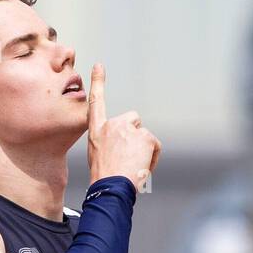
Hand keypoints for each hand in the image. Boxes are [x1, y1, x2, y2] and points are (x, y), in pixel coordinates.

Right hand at [85, 62, 161, 190]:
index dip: (98, 82)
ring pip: (145, 136)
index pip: (97, 101)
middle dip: (135, 135)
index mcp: (98, 129)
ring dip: (143, 149)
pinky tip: (142, 166)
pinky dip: (153, 157)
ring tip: (133, 165)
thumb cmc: (105, 177)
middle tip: (129, 157)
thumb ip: (109, 142)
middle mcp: (113, 125)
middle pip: (133, 120)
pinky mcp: (145, 137)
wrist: (111, 186)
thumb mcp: (99, 155)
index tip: (99, 66)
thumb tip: (124, 146)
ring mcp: (129, 129)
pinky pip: (155, 145)